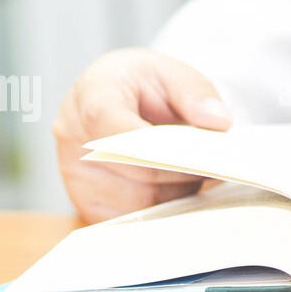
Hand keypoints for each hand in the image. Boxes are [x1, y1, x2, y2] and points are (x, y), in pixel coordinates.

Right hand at [52, 47, 231, 222]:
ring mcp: (74, 173)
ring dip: (171, 193)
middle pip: (133, 171)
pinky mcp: (84, 202)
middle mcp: (72, 136)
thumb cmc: (142, 85)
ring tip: (189, 172)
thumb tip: (218, 122)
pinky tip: (171, 187)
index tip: (195, 153)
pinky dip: (158, 209)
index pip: (115, 128)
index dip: (156, 148)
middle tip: (209, 165)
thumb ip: (196, 92)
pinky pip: (129, 219)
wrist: (118, 97)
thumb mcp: (171, 72)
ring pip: (136, 201)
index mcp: (91, 95)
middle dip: (177, 172)